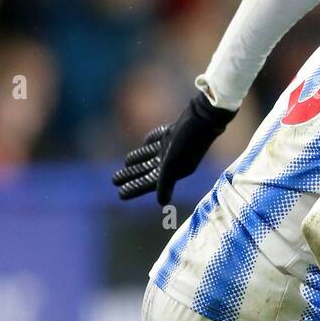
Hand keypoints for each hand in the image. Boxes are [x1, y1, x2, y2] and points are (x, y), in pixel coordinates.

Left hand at [112, 92, 235, 205]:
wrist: (205, 117)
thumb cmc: (187, 141)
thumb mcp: (173, 164)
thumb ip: (166, 183)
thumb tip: (161, 204)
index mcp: (174, 171)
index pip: (150, 183)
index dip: (135, 188)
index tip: (120, 194)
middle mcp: (174, 161)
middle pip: (148, 170)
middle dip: (131, 175)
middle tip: (114, 179)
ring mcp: (174, 147)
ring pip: (151, 156)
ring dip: (138, 161)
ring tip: (125, 164)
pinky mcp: (174, 133)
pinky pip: (158, 140)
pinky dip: (149, 143)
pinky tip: (144, 144)